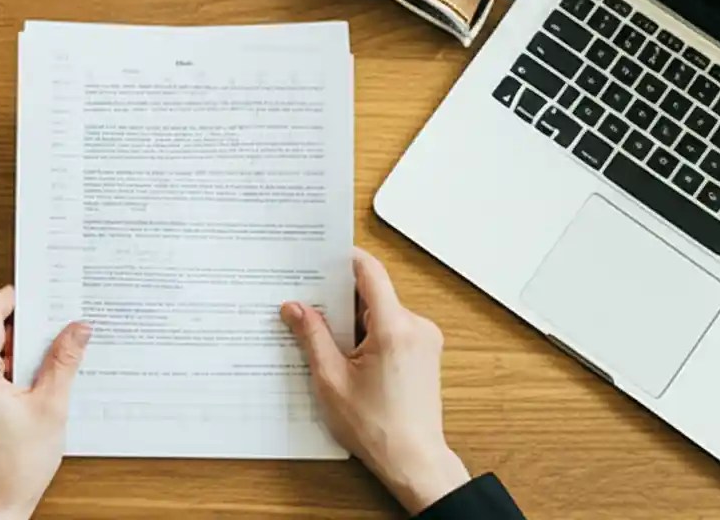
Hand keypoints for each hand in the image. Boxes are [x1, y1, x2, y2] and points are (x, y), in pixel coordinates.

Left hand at [0, 286, 91, 519]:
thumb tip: (77, 329)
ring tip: (43, 362)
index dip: (11, 298)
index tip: (33, 291)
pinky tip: (26, 381)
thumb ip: (63, 361)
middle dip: (18, 327)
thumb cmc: (15, 467)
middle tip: (51, 326)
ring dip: (11, 350)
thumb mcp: (50, 407)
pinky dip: (0, 368)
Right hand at [281, 249, 470, 515]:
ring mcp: (425, 338)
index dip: (343, 260)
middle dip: (339, 298)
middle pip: (373, 292)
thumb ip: (312, 336)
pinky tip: (346, 354)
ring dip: (354, 319)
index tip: (319, 257)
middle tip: (307, 305)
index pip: (369, 272)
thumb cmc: (375, 428)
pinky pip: (393, 327)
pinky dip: (369, 333)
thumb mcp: (331, 380)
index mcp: (393, 328)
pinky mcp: (426, 351)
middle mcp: (416, 326)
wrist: (414, 461)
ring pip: (382, 311)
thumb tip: (294, 306)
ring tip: (324, 339)